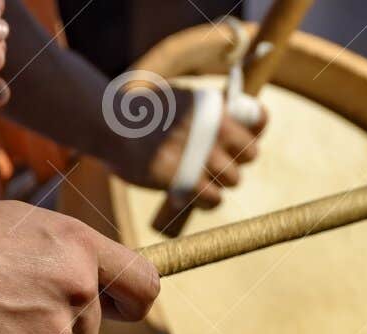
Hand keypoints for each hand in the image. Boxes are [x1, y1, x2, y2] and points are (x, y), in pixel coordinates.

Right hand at [0, 201, 159, 333]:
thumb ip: (69, 258)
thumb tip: (97, 286)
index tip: (120, 310)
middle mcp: (75, 293)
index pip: (143, 287)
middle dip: (60, 326)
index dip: (132, 304)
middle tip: (8, 302)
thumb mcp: (24, 225)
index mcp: (80, 250)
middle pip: (91, 333)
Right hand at [108, 87, 266, 209]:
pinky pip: (213, 197)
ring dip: (221, 184)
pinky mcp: (185, 178)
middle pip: (249, 154)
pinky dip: (208, 200)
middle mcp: (211, 127)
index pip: (257, 120)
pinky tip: (196, 197)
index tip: (242, 145)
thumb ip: (203, 112)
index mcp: (212, 105)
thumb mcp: (177, 101)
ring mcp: (199, 153)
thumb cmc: (141, 116)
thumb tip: (234, 122)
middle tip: (219, 168)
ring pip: (233, 178)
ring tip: (204, 183)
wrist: (109, 127)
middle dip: (236, 162)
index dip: (254, 135)